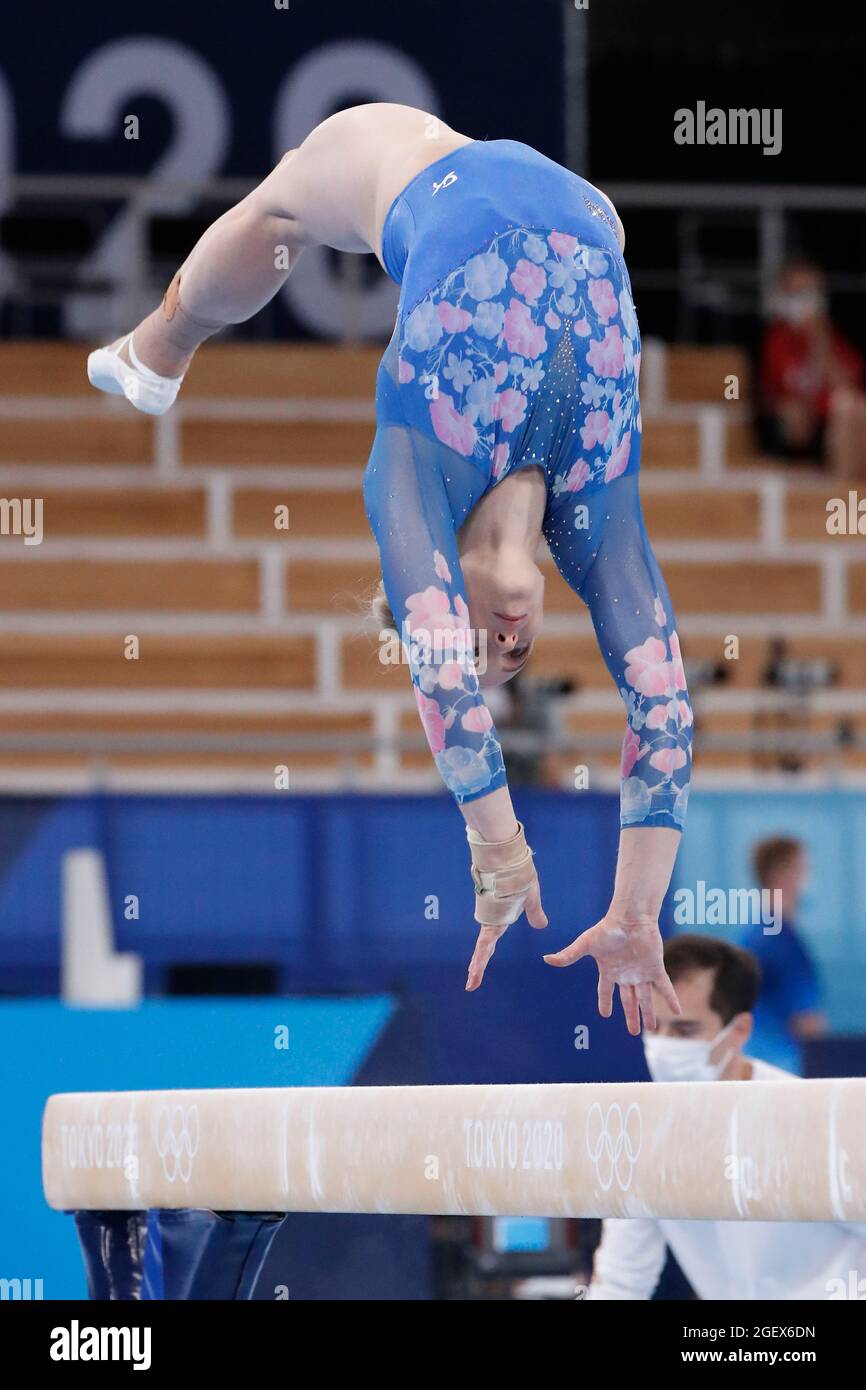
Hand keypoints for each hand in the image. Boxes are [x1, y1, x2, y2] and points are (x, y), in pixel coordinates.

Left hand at [465, 875, 547, 991]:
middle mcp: (492, 921)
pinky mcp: (490, 920)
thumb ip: (535, 913)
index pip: (491, 942)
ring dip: (477, 965)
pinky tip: (475, 968)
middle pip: (484, 949)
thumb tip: (542, 925)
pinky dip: (480, 956)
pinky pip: (484, 943)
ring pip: (482, 948)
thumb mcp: (531, 899)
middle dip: (478, 966)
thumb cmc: (519, 877)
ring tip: (471, 982)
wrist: (510, 863)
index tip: (476, 969)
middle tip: (471, 985)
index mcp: (501, 919)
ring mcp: (489, 920)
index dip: (484, 955)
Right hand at [542, 913, 680, 1033]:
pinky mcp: (655, 968)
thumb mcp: (585, 945)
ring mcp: (641, 972)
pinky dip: (671, 999)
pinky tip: (677, 1011)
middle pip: (628, 1000)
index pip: (605, 991)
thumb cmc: (607, 929)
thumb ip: (569, 955)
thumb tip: (547, 959)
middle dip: (630, 1016)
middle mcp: (626, 974)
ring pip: (645, 998)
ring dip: (648, 1013)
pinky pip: (664, 987)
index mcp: (609, 970)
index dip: (605, 1002)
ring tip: (651, 1028)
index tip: (604, 1014)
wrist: (630, 918)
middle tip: (632, 1032)